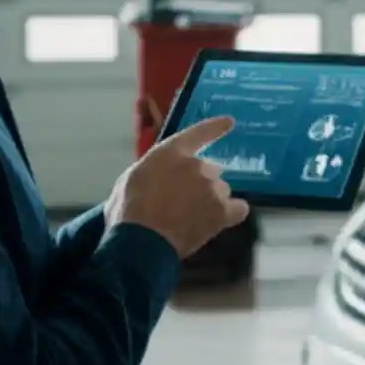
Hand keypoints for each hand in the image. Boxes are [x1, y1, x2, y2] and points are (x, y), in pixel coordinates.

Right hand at [106, 117, 249, 258]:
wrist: (140, 242)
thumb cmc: (127, 212)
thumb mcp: (130, 180)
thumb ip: (153, 171)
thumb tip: (160, 176)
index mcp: (171, 153)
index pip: (198, 133)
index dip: (214, 127)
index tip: (229, 122)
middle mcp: (196, 165)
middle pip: (209, 170)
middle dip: (198, 183)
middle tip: (181, 203)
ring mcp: (212, 188)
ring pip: (220, 190)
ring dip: (210, 200)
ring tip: (191, 218)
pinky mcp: (221, 211)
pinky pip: (238, 209)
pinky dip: (230, 213)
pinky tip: (218, 221)